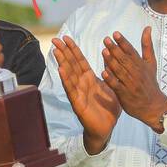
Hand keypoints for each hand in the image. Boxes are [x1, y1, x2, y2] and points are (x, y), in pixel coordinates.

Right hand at [50, 35, 119, 153]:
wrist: (106, 128)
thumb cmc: (108, 108)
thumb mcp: (111, 86)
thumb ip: (109, 73)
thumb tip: (109, 56)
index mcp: (89, 79)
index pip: (79, 61)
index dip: (73, 49)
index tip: (66, 37)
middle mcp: (81, 84)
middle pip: (71, 65)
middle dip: (64, 51)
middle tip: (56, 39)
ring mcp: (78, 93)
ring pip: (69, 75)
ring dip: (62, 62)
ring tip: (56, 51)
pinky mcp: (78, 104)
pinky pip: (71, 90)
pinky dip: (66, 80)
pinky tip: (61, 70)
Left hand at [100, 28, 166, 132]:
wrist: (153, 105)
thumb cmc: (149, 82)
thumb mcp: (150, 63)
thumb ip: (147, 45)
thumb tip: (147, 28)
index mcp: (141, 64)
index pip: (131, 51)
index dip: (123, 42)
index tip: (115, 33)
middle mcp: (136, 73)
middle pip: (124, 59)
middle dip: (115, 49)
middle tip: (106, 39)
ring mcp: (131, 84)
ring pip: (120, 71)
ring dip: (111, 61)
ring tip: (103, 51)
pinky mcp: (125, 94)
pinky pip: (117, 85)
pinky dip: (111, 79)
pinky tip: (103, 72)